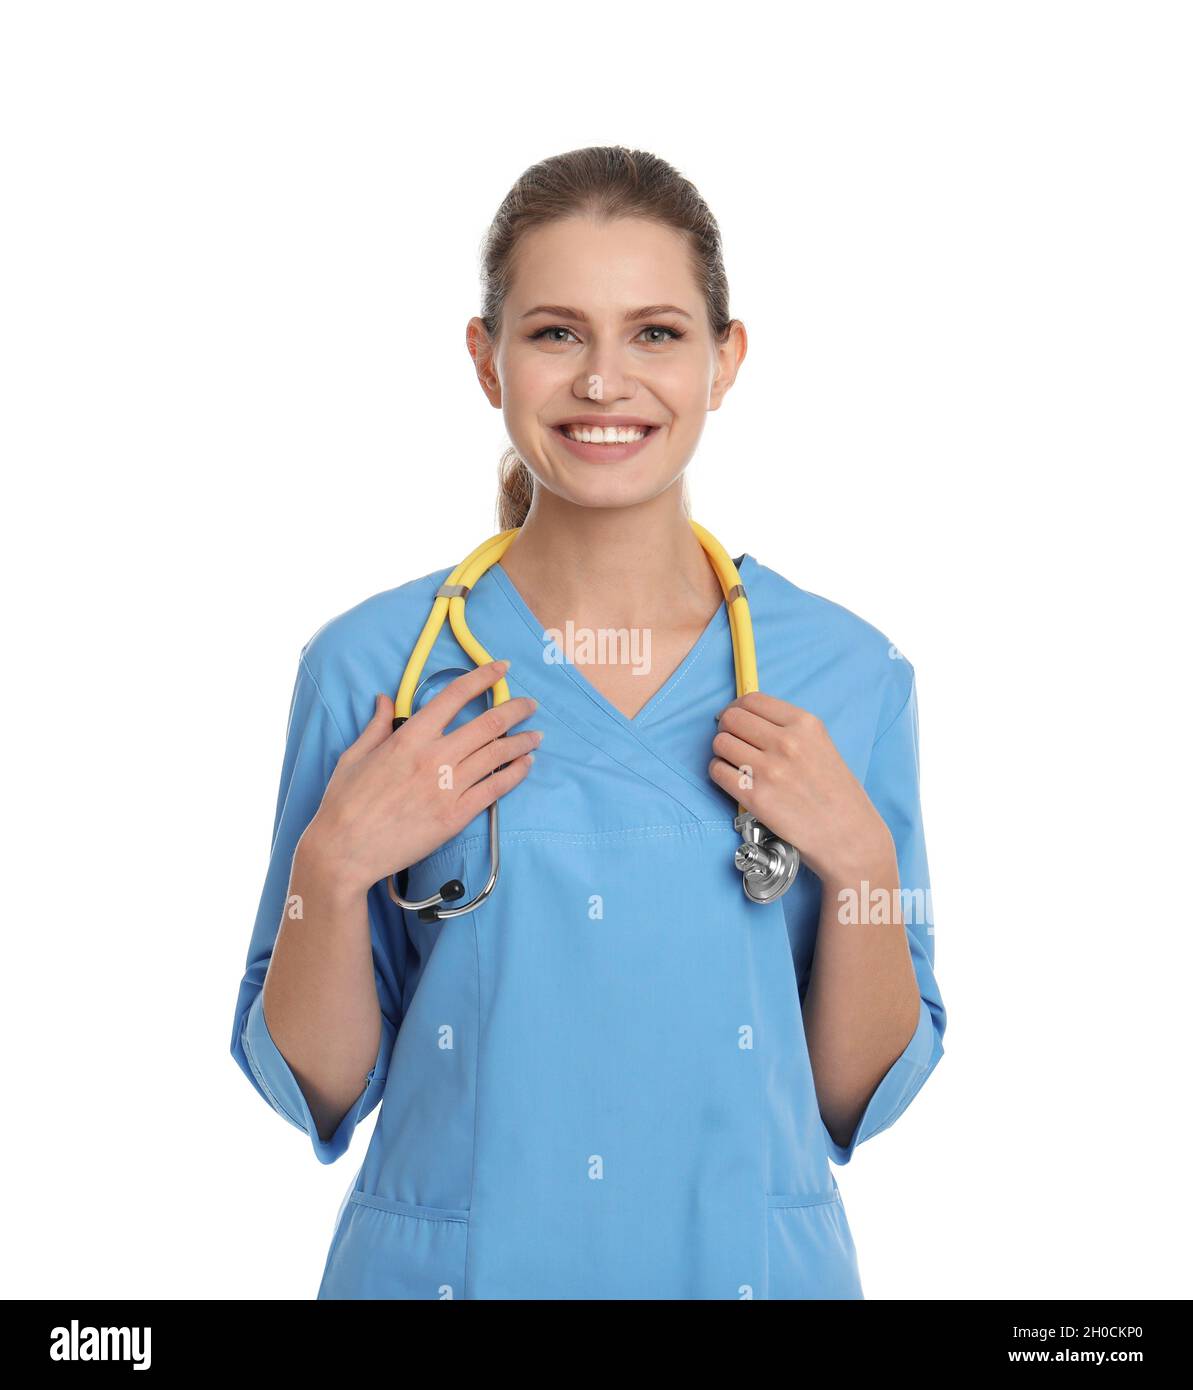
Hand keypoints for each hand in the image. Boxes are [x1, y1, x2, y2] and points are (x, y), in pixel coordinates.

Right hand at [301, 660, 540, 896]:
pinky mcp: (456, 816)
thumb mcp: (354, 756)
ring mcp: (448, 787)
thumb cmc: (344, 804)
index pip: (454, 696)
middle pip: (488, 724)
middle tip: (530, 705)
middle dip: (515, 709)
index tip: (500, 669)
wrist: (345, 851)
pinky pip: (495, 788)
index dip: (482, 677)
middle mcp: (434, 757)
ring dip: (522, 742)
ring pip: (497, 755)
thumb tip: (384, 699)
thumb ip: (377, 725)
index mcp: (409, 737)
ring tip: (536, 736)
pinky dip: (515, 774)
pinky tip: (526, 765)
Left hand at [709, 691, 893, 885]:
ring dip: (722, 752)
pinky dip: (719, 773)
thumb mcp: (822, 746)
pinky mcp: (754, 797)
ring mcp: (769, 769)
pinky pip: (717, 771)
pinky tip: (733, 779)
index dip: (736, 707)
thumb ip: (789, 729)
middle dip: (726, 728)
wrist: (849, 836)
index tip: (733, 717)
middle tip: (732, 741)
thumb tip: (749, 720)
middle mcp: (786, 742)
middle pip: (732, 719)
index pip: (753, 700)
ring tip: (734, 763)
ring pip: (720, 743)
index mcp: (805, 724)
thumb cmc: (838, 794)